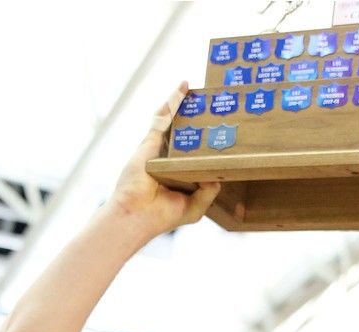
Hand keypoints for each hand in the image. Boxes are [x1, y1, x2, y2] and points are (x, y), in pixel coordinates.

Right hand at [108, 82, 220, 237]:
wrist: (138, 215)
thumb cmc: (163, 215)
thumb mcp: (195, 206)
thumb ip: (209, 190)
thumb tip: (219, 173)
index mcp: (179, 173)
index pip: (194, 152)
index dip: (205, 141)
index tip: (220, 129)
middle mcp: (168, 158)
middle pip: (183, 132)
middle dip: (194, 117)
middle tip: (210, 103)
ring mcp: (158, 148)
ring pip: (172, 120)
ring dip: (182, 103)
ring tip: (195, 89)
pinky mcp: (150, 143)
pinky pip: (163, 118)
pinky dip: (172, 102)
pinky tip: (182, 89)